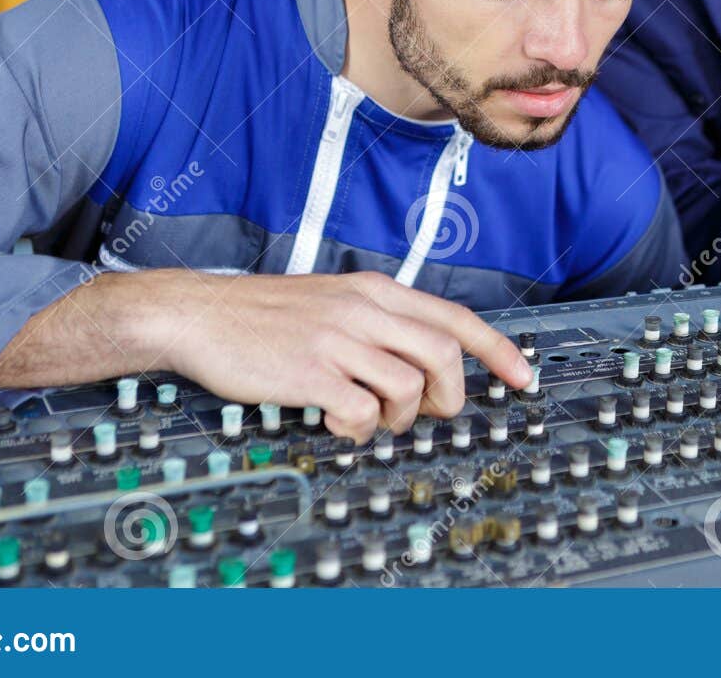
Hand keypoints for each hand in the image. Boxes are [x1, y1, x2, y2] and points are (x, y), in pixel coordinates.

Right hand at [161, 270, 530, 442]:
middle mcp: (363, 310)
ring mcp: (337, 340)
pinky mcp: (310, 373)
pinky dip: (360, 429)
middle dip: (448, 395)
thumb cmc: (263, 315)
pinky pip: (362, 412)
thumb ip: (379, 324)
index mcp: (374, 291)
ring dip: (400, 416)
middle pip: (444, 355)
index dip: (497, 351)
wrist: (198, 314)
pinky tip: (338, 422)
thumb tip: (422, 365)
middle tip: (426, 412)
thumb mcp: (333, 300)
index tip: (522, 378)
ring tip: (370, 417)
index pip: (455, 318)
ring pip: (408, 387)